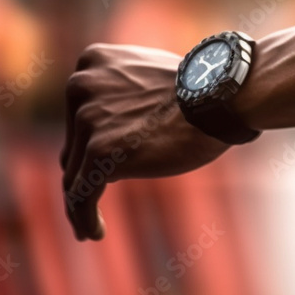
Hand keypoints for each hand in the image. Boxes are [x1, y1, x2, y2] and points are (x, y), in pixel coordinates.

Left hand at [61, 44, 229, 240]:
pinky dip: (82, 217)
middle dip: (85, 172)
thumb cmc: (199, 92)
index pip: (77, 114)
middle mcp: (81, 85)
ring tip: (90, 226)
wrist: (222, 98)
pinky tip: (94, 233)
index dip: (85, 145)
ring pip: (75, 174)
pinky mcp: (99, 152)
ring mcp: (88, 119)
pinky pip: (81, 195)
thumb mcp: (149, 76)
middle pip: (72, 145)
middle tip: (94, 197)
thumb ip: (122, 92)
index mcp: (92, 61)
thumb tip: (107, 127)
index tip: (91, 168)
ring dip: (81, 202)